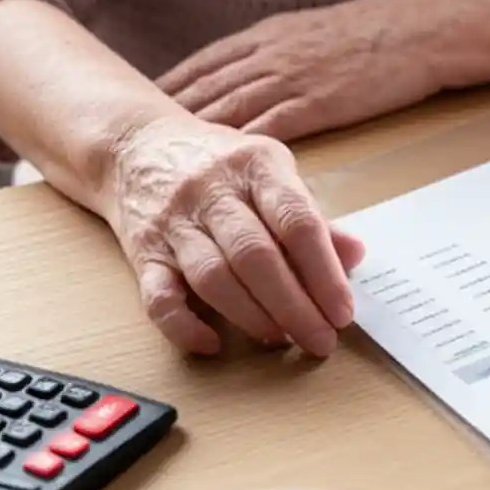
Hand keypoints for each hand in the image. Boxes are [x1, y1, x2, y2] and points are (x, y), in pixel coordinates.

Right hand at [108, 114, 365, 355]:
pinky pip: (158, 297)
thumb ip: (310, 216)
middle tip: (320, 340)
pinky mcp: (142, 251)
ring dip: (252, 317)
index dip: (324, 273)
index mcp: (257, 166)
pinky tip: (212, 344)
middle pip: (256, 256)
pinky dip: (183, 327)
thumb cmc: (219, 166)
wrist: (134, 145)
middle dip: (294, 307)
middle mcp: (213, 190)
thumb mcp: (271, 174)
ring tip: (281, 339)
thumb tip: (355, 255)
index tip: (342, 312)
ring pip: (213, 277)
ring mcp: (174, 221)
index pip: (297, 222)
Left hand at [158, 0, 437, 141]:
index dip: (171, 88)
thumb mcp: (314, 35)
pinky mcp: (314, 104)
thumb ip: (282, 55)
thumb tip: (262, 76)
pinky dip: (238, 151)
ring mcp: (289, 79)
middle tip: (137, 146)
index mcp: (267, 38)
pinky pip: (266, 130)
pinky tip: (219, 173)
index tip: (145, 109)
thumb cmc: (376, 36)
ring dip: (194, 142)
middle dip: (166, 118)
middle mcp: (268, 57)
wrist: (416, 31)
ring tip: (167, 168)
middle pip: (203, 88)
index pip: (204, 65)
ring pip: (226, 110)